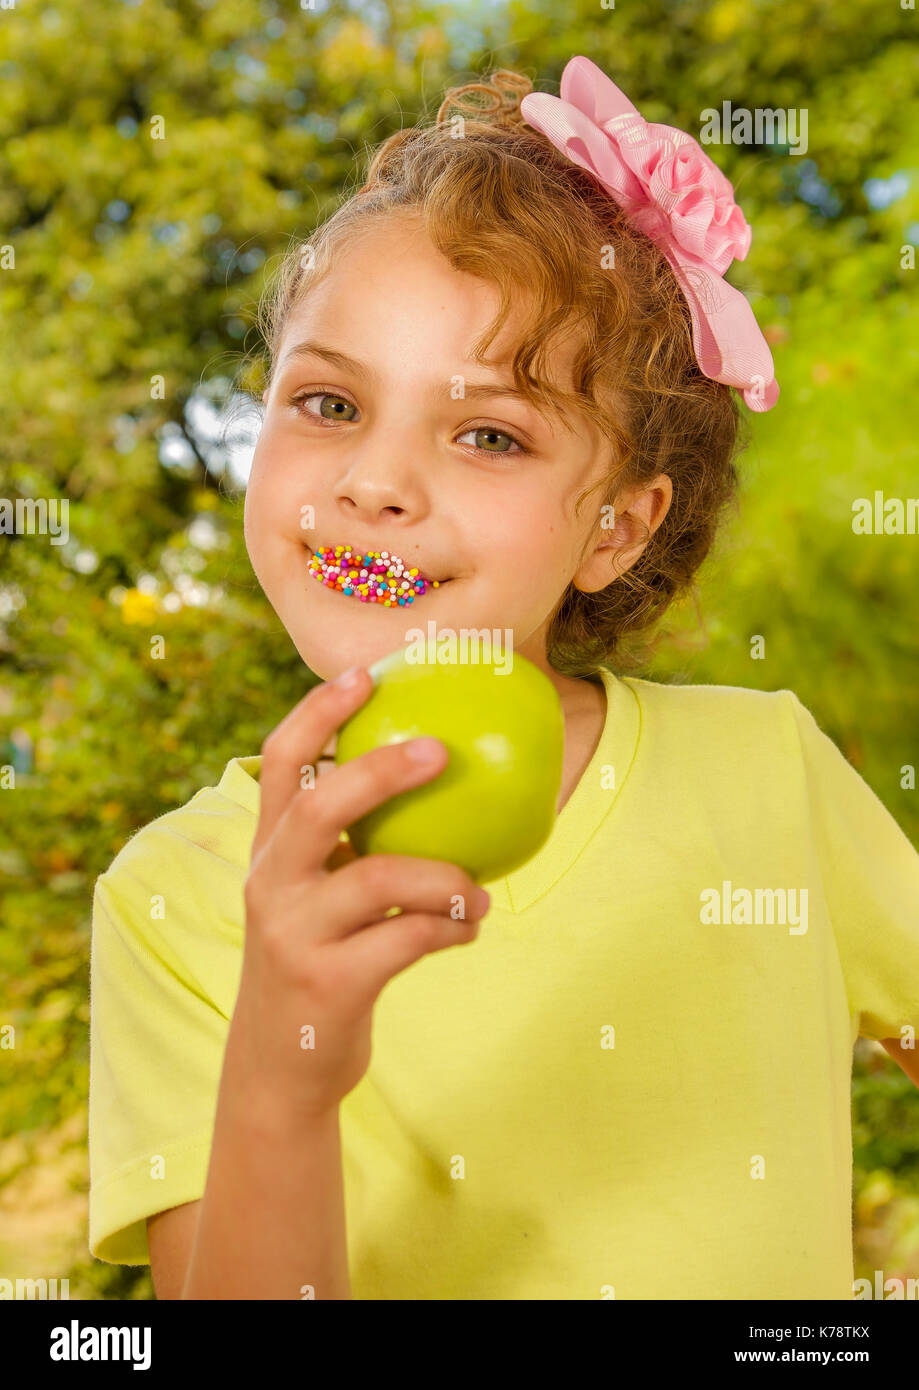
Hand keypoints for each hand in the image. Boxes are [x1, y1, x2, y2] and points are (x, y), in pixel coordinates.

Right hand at [232, 668, 490, 1119]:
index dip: (318, 713)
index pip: (282, 763)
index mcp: (268, 852)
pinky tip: (472, 929)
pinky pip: (408, 939)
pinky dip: (453, 928)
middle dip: (383, 771)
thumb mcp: (314, 900)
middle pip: (320, 805)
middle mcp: (271, 884)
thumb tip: (440, 787)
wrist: (279, 1070)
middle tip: (442, 751)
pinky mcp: (327, 984)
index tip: (365, 674)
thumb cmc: (317, 963)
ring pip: (379, 878)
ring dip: (447, 879)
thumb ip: (351, 851)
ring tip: (480, 893)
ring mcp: (294, 935)